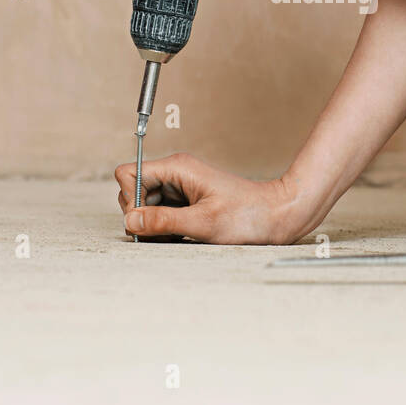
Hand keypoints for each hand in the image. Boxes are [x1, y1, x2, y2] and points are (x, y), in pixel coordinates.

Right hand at [115, 152, 310, 244]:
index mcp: (177, 167)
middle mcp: (176, 174)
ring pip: (146, 206)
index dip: (130, 199)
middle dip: (140, 216)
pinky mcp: (187, 203)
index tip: (148, 220)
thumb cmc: (247, 216)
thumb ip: (163, 221)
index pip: (128, 173)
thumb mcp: (203, 223)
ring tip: (178, 236)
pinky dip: (164, 229)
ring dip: (153, 226)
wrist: (277, 217)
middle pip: (134, 191)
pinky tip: (183, 237)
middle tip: (163, 234)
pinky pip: (161, 215)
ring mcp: (181, 189)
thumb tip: (130, 221)